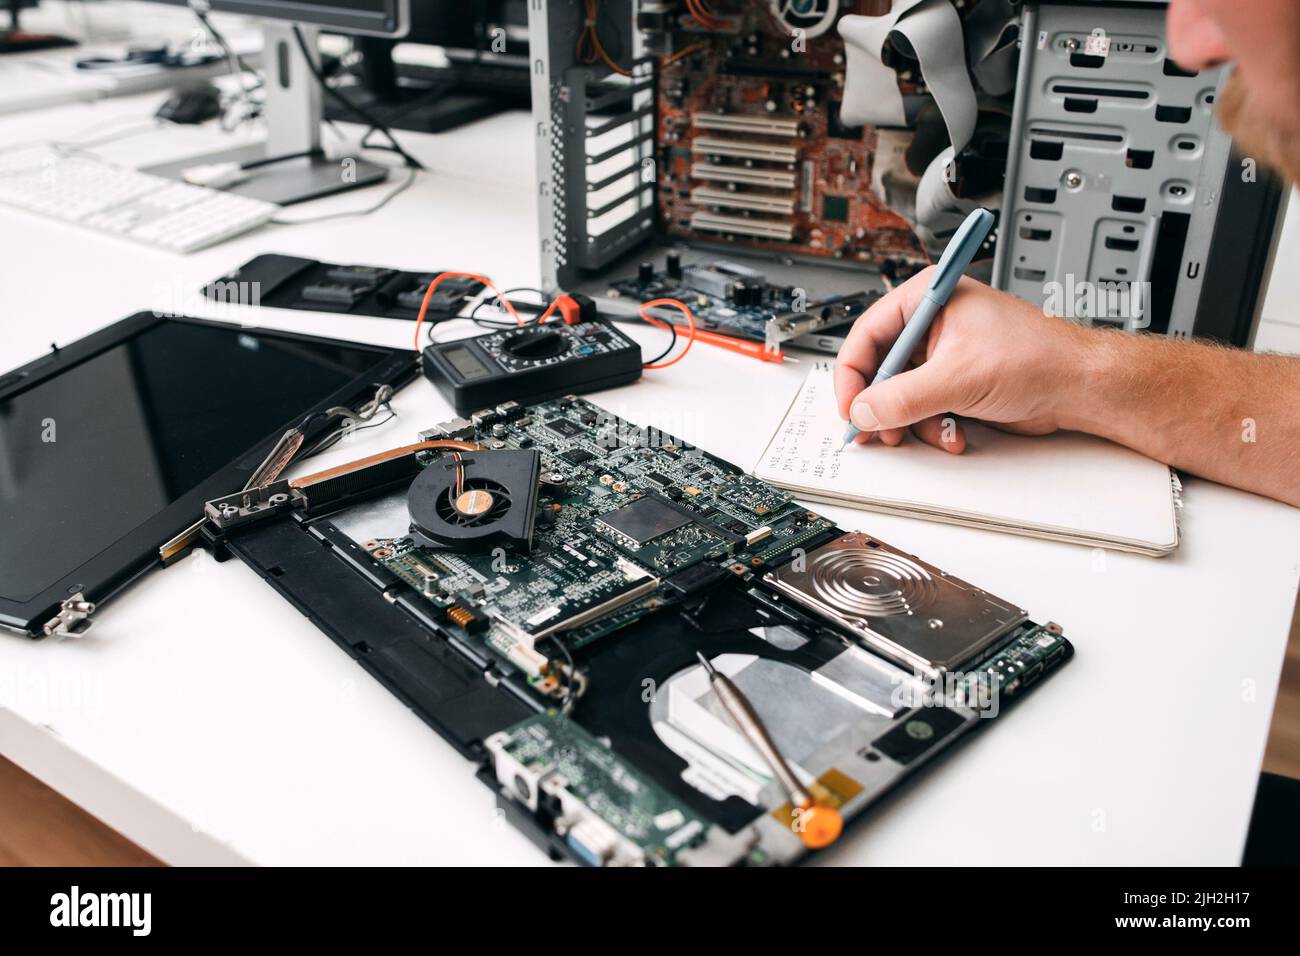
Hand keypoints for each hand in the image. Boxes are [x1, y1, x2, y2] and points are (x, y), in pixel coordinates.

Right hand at [834, 269, 1085, 452]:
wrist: (1080, 386)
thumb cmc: (1039, 357)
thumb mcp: (958, 377)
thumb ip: (903, 398)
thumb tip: (864, 411)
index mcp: (928, 299)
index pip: (867, 334)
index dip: (853, 375)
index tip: (850, 408)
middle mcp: (932, 324)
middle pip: (881, 369)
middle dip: (883, 406)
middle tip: (877, 431)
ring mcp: (944, 355)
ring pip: (901, 395)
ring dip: (912, 422)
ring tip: (932, 432)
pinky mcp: (956, 382)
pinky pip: (924, 408)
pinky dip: (934, 426)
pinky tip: (955, 433)